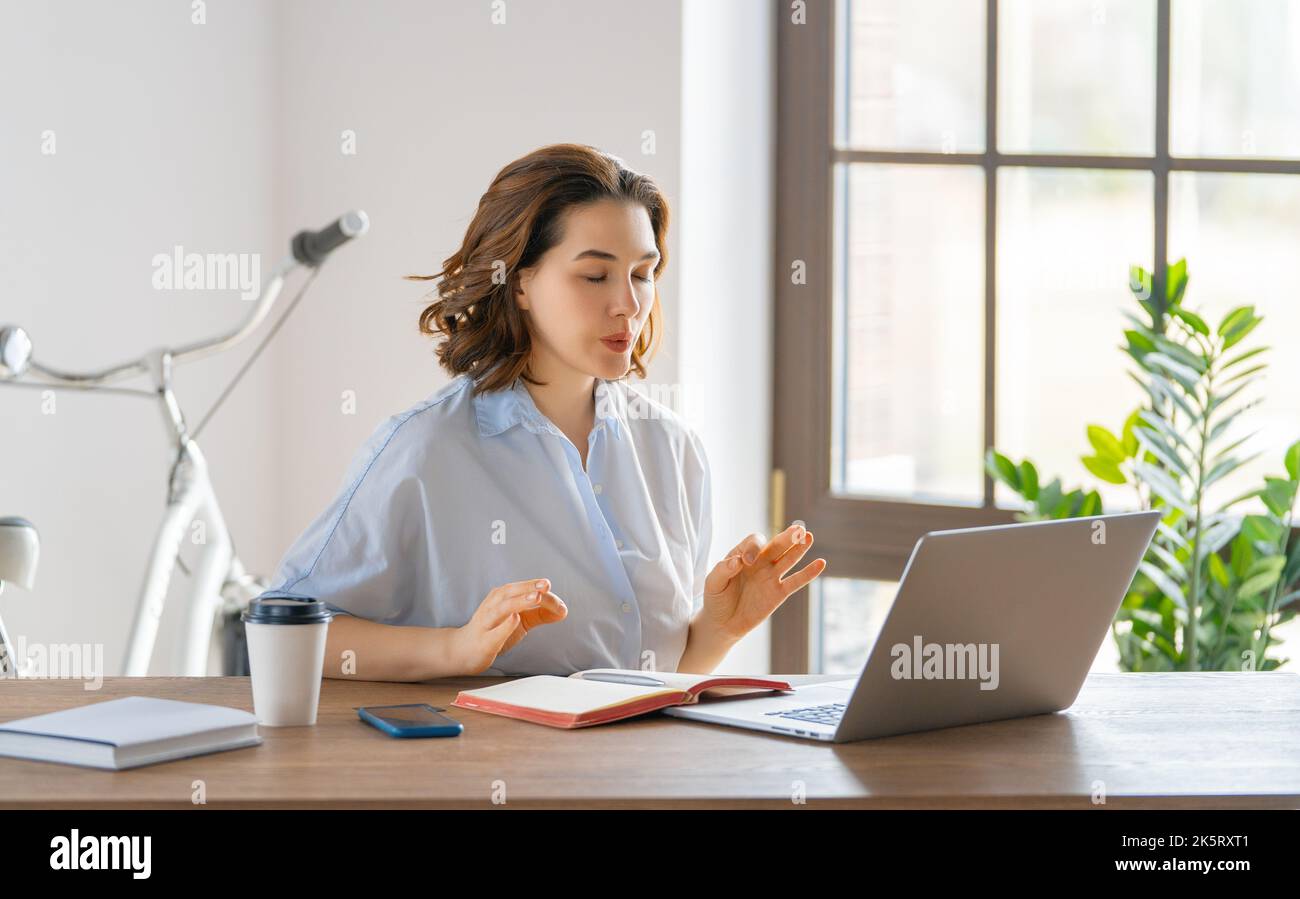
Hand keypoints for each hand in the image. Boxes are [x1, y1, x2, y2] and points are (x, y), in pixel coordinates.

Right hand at [453, 578, 567, 673]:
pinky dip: (505, 626)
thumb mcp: (518, 620)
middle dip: (528, 587)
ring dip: (519, 602)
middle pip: (509, 593)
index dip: (535, 587)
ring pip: (501, 609)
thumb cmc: (493, 631)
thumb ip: (538, 614)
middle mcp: (491, 606)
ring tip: (535, 598)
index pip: (519, 589)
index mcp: (500, 598)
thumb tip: (563, 610)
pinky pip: (494, 633)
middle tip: (545, 585)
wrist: (464, 650)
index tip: (549, 585)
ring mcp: (486, 624)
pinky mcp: (484, 642)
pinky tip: (515, 619)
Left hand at [699, 523, 826, 644]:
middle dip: (787, 538)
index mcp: (743, 554)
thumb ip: (723, 569)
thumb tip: (739, 561)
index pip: (754, 543)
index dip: (753, 549)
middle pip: (776, 545)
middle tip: (798, 529)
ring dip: (799, 548)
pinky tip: (821, 563)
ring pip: (788, 559)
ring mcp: (770, 576)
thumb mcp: (712, 583)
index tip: (746, 563)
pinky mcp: (779, 593)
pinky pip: (795, 581)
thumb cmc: (716, 599)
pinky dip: (808, 573)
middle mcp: (760, 562)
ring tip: (809, 536)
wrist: (722, 623)